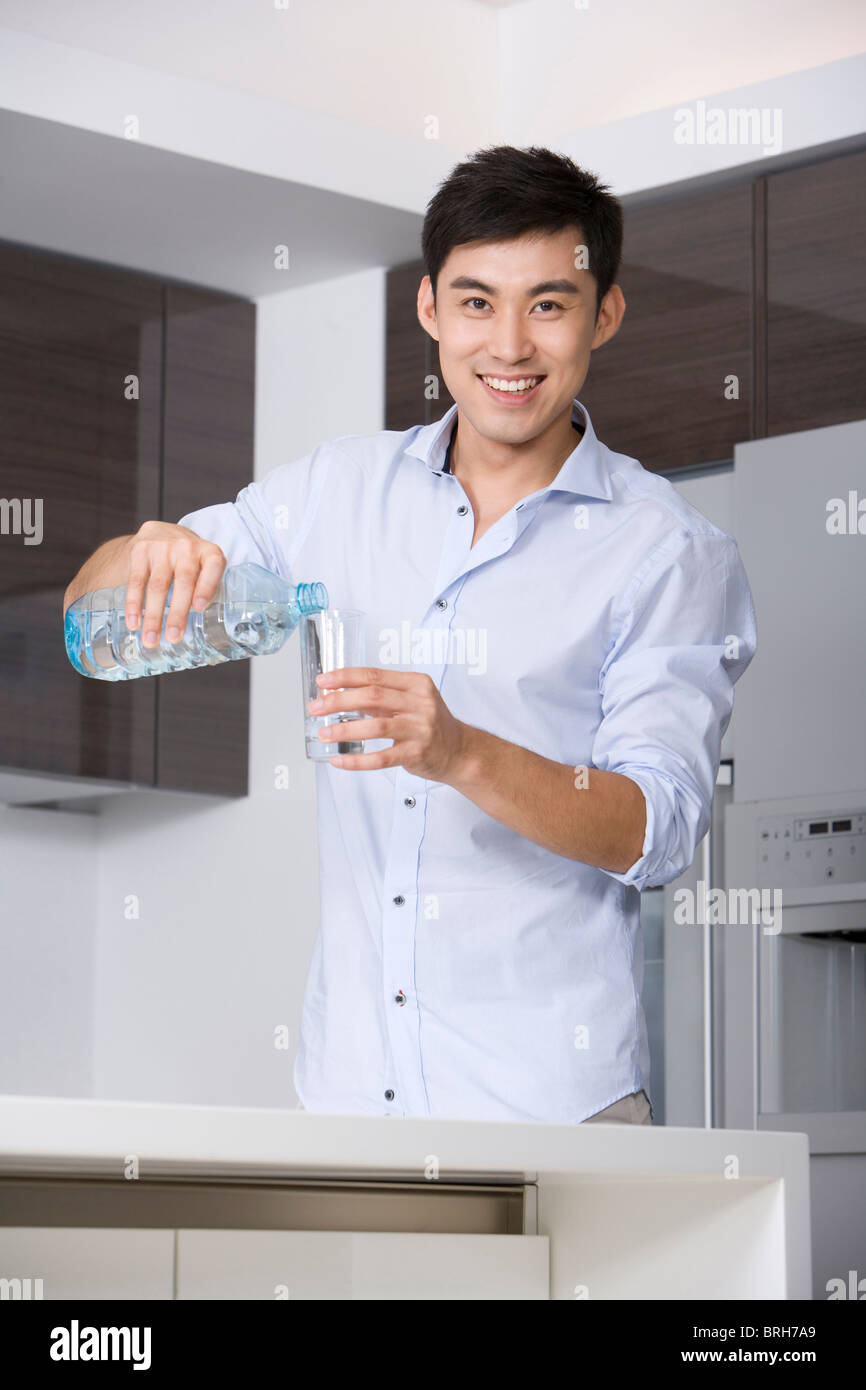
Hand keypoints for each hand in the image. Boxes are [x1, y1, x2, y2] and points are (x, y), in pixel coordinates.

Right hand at [125, 522, 227, 646]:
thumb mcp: (203, 568)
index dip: (207, 587)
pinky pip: (136, 581)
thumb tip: (206, 636)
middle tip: (173, 638)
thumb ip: (206, 592)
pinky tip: (133, 622)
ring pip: (158, 585)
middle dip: (177, 612)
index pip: (213, 566)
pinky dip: (134, 604)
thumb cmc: (187, 561)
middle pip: (183, 581)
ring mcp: (162, 547)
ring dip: (153, 615)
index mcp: (209, 552)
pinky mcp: (140, 550)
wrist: (159, 533)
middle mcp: (187, 546)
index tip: (199, 609)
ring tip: (150, 639)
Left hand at [308, 667, 473, 781]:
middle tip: (316, 707)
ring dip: (344, 730)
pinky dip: (357, 760)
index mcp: (416, 684)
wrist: (460, 751)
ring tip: (324, 734)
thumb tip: (340, 695)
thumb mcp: (412, 701)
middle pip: (372, 696)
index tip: (323, 681)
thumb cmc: (430, 724)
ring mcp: (420, 729)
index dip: (345, 677)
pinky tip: (340, 761)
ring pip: (375, 726)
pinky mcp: (417, 753)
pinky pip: (381, 757)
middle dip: (339, 701)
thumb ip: (381, 697)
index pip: (375, 675)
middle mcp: (420, 703)